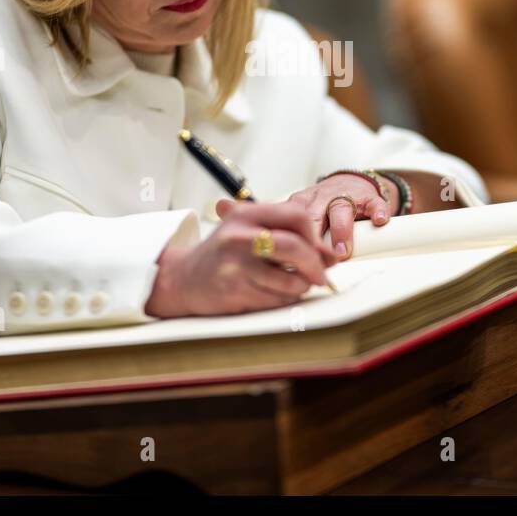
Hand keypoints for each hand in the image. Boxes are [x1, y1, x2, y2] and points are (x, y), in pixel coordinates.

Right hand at [145, 200, 338, 317]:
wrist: (183, 279)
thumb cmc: (223, 254)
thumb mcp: (249, 232)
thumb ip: (288, 236)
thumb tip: (333, 256)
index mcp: (246, 215)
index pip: (296, 216)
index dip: (315, 236)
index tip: (319, 250)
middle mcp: (240, 236)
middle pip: (296, 247)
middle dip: (316, 266)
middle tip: (321, 276)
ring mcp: (236, 264)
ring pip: (290, 280)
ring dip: (301, 287)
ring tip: (295, 286)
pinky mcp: (235, 290)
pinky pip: (277, 300)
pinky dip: (285, 300)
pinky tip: (276, 294)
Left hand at [244, 173, 398, 261]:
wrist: (352, 186)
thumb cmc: (317, 208)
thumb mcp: (290, 212)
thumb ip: (258, 214)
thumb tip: (217, 206)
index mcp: (299, 204)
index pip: (289, 219)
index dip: (286, 239)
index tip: (281, 257)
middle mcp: (319, 199)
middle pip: (312, 217)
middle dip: (311, 239)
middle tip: (311, 262)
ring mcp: (345, 197)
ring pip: (341, 211)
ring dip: (341, 232)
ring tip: (341, 253)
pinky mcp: (369, 197)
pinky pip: (375, 203)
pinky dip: (377, 212)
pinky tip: (379, 222)